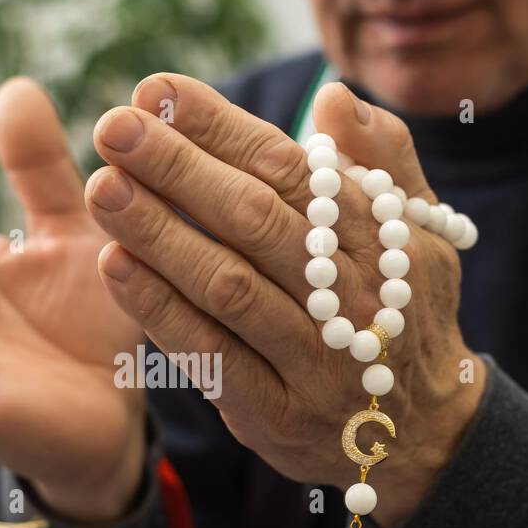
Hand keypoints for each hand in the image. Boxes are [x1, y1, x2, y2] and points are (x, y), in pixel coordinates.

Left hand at [86, 75, 484, 527]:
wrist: (424, 437)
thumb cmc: (406, 315)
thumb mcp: (420, 236)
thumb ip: (384, 163)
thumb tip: (334, 97)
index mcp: (384, 242)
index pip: (292, 171)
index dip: (221, 127)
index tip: (158, 90)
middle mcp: (355, 300)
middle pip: (256, 222)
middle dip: (180, 169)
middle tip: (114, 127)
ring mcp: (315, 363)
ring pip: (229, 287)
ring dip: (160, 235)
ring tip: (104, 188)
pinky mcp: (275, 415)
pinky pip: (212, 356)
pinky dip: (161, 310)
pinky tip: (115, 267)